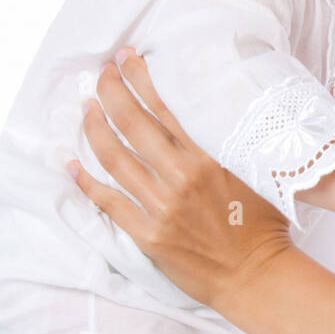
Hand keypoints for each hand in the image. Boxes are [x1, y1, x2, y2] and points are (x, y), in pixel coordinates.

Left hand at [68, 49, 293, 313]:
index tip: (126, 58)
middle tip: (100, 74)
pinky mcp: (147, 235)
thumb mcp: (254, 172)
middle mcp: (180, 178)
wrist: (257, 275)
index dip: (140, 77)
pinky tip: (70, 164)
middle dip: (111, 91)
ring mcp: (161, 207)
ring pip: (114, 158)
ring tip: (86, 108)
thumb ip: (227, 144)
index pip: (164, 106)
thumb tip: (209, 111)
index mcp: (208, 158)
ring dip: (94, 128)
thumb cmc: (263, 224)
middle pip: (132, 123)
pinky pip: (108, 202)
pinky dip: (86, 181)